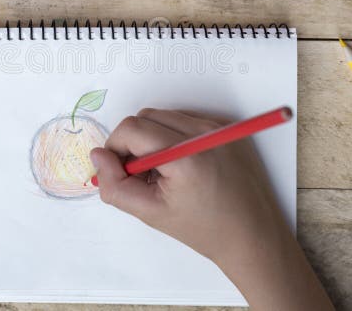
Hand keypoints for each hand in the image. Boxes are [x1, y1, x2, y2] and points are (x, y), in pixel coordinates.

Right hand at [89, 109, 332, 310]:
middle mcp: (204, 132)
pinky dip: (173, 137)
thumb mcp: (150, 214)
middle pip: (146, 117)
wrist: (253, 235)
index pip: (132, 128)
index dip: (116, 148)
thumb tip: (98, 156)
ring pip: (164, 116)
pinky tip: (182, 166)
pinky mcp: (227, 127)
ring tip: (164, 173)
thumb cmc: (205, 229)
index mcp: (186, 154)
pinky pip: (185, 120)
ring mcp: (218, 127)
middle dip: (133, 143)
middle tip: (141, 176)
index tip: (121, 173)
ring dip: (153, 139)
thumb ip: (115, 186)